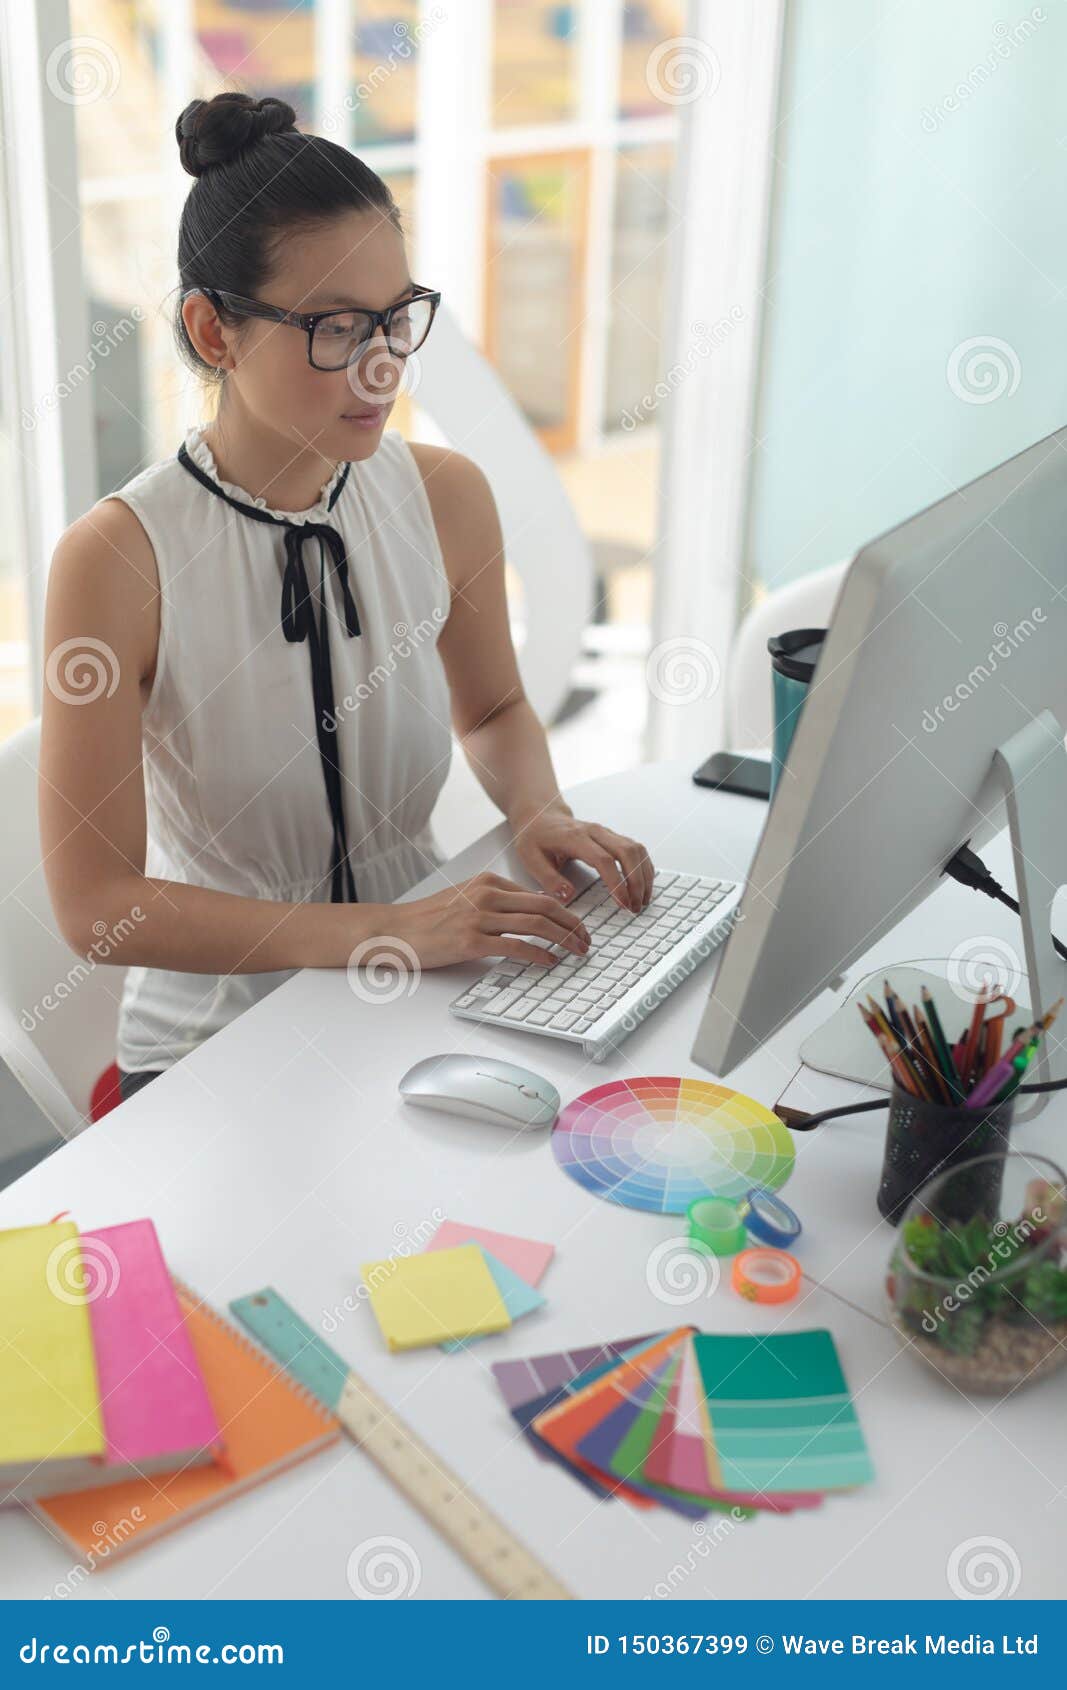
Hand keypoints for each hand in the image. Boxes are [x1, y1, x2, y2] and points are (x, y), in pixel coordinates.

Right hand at [388, 871, 590, 969]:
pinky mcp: (470, 941)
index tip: (578, 926)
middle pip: (545, 907)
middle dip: (573, 925)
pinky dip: (539, 954)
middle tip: (587, 939)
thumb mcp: (464, 899)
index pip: (537, 896)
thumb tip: (527, 919)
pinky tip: (550, 961)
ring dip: (564, 939)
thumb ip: (494, 903)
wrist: (393, 930)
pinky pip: (515, 946)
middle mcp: (486, 895)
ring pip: (536, 924)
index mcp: (487, 882)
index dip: (564, 912)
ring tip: (577, 951)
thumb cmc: (427, 920)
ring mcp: (478, 917)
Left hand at [511, 805, 653, 912]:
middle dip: (636, 882)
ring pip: (636, 849)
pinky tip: (644, 885)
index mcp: (575, 838)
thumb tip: (568, 895)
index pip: (604, 860)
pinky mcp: (612, 837)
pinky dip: (644, 867)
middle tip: (635, 907)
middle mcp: (595, 832)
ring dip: (644, 875)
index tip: (623, 903)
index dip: (617, 882)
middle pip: (627, 853)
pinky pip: (636, 849)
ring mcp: (606, 833)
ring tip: (642, 900)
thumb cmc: (535, 837)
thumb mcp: (530, 858)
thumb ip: (548, 878)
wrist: (540, 816)